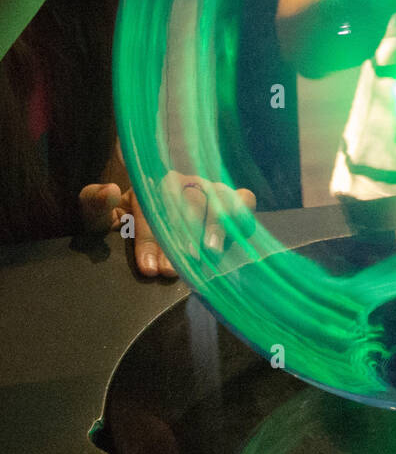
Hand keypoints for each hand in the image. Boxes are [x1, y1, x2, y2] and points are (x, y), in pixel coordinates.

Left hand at [79, 176, 256, 276]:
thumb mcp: (98, 215)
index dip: (149, 239)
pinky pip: (242, 199)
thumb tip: (110, 190)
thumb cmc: (121, 219)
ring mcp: (207, 189)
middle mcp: (181, 182)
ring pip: (215, 200)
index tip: (149, 268)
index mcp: (147, 184)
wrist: (141, 215)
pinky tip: (234, 237)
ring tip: (207, 255)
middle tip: (171, 271)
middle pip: (185, 208)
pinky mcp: (228, 200)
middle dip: (178, 242)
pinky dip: (241, 214)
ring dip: (213, 227)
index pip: (151, 208)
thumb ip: (94, 204)